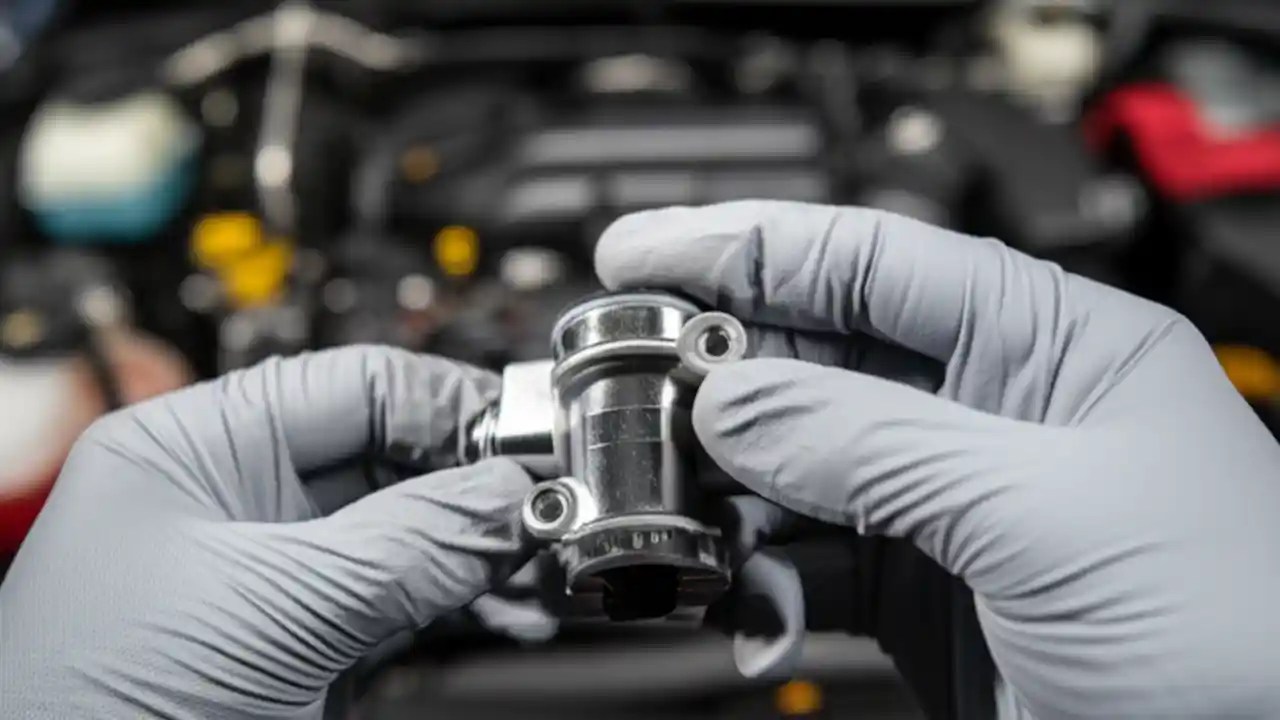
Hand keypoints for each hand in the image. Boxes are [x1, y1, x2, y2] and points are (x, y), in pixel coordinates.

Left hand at [0, 346, 537, 718]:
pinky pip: (402, 600)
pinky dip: (463, 603)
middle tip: (552, 507)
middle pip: (389, 459)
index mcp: (194, 450)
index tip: (531, 437)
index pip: (350, 387)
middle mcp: (233, 501)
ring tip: (546, 566)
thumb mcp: (274, 605)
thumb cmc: (95, 709)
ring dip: (483, 549)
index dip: (451, 405)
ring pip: (406, 534)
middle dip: (477, 485)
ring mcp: (272, 577)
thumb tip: (511, 495)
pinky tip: (512, 609)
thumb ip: (409, 543)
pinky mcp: (302, 643)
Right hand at [595, 200, 1279, 718]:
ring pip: (799, 469)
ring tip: (670, 502)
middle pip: (820, 360)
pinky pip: (808, 566)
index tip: (648, 255)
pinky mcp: (922, 600)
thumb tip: (737, 399)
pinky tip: (737, 591)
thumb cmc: (1243, 634)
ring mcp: (950, 512)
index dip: (750, 247)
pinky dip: (759, 580)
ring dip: (726, 489)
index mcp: (1052, 349)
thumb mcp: (1045, 510)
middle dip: (720, 373)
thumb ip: (876, 445)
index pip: (874, 261)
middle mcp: (993, 419)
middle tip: (630, 386)